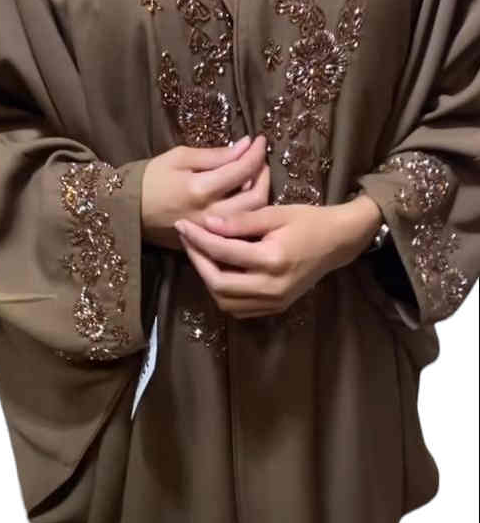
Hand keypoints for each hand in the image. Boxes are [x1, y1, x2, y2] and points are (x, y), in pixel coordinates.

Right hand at [141, 134, 269, 251]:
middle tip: (259, 160)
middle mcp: (210, 214)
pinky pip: (237, 229)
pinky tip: (243, 198)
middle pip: (255, 198)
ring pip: (251, 218)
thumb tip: (244, 147)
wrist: (128, 212)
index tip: (259, 141)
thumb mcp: (179, 157)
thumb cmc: (151, 179)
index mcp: (200, 189)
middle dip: (263, 175)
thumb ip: (214, 155)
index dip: (255, 153)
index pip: (242, 170)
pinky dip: (247, 212)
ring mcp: (210, 232)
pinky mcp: (208, 242)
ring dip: (259, 194)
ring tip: (253, 177)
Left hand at [173, 194, 382, 318]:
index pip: (224, 253)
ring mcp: (274, 302)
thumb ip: (241, 222)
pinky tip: (220, 272)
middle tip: (189, 241)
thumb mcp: (276, 213)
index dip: (199, 240)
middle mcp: (272, 287)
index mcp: (273, 260)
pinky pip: (239, 308)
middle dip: (198, 262)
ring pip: (226, 302)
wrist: (338, 243)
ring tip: (202, 255)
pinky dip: (223, 293)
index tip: (182, 225)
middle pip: (219, 285)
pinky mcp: (276, 308)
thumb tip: (206, 223)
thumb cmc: (309, 221)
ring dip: (209, 280)